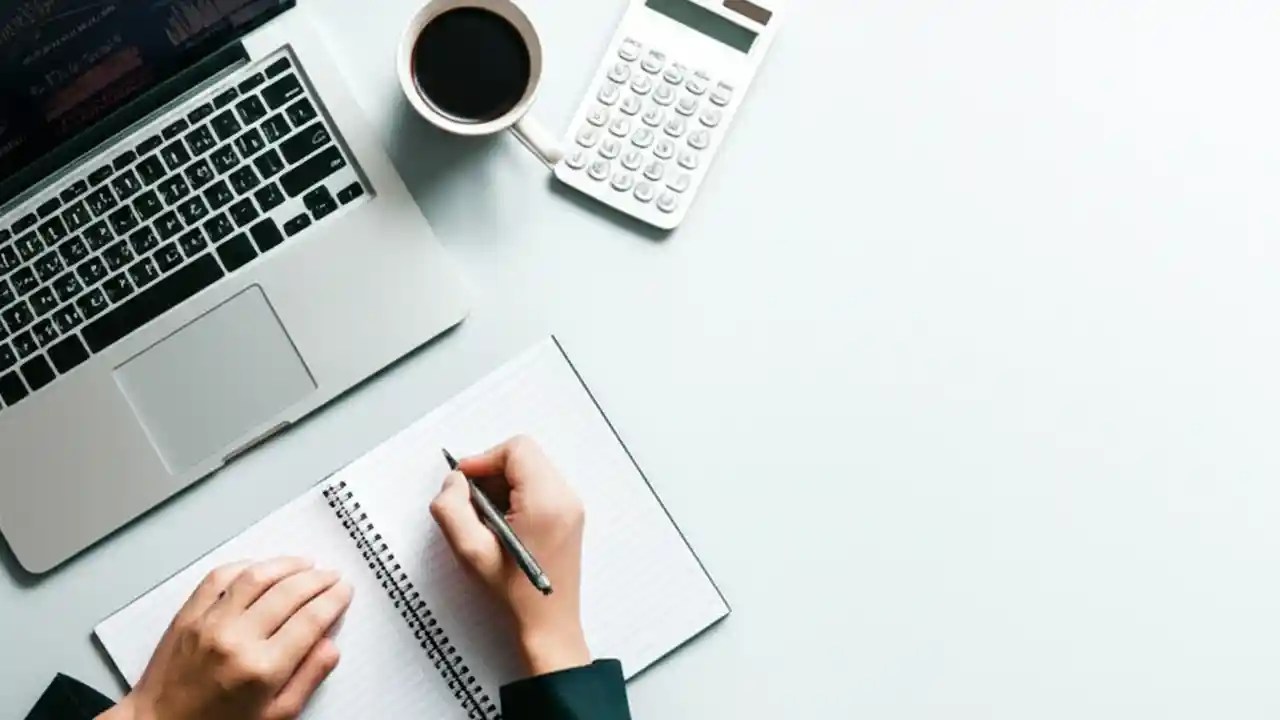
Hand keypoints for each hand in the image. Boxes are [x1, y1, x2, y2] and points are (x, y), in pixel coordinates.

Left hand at [103, 557, 352, 719]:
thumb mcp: (275, 716)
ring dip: (286, 564)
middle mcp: (236, 640)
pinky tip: (260, 567)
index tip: (343, 591)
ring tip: (304, 564)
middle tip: (331, 576)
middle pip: (289, 592)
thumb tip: (330, 645)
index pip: (311, 620)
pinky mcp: (188, 616)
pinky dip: (244, 566)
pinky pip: (219, 577)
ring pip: (257, 576)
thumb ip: (307, 679)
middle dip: (318, 579)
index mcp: (262, 669)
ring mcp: (209, 624)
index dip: (333, 599)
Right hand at [430, 435, 589, 674]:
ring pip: (531, 470)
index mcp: (547, 501)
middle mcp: (566, 497)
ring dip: (503, 485)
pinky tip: (502, 525)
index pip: (517, 449)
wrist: (548, 625)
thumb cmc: (512, 593)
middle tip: (471, 503)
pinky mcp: (570, 516)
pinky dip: (516, 495)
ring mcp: (572, 506)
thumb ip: (452, 508)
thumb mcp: (470, 550)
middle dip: (492, 472)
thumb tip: (455, 479)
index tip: (462, 483)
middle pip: (525, 457)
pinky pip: (540, 487)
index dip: (484, 459)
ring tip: (485, 518)